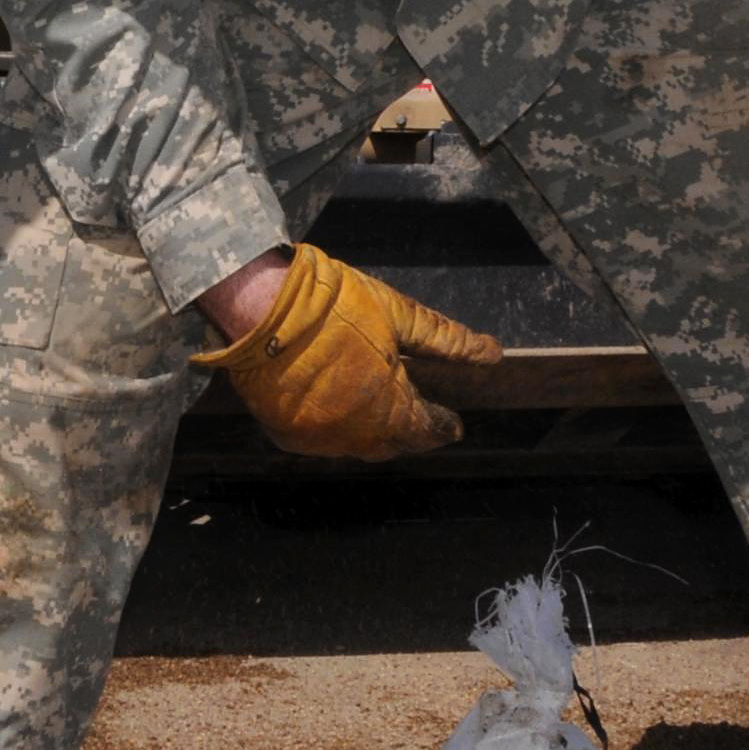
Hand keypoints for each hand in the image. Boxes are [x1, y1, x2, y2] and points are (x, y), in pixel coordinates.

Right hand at [191, 241, 491, 460]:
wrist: (256, 306)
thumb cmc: (331, 303)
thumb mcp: (395, 314)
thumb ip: (445, 340)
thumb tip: (492, 354)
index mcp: (388, 404)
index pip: (426, 429)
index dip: (443, 425)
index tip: (454, 422)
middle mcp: (355, 431)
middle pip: (393, 444)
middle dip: (409, 431)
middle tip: (418, 414)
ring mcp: (316, 437)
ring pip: (356, 446)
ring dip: (372, 432)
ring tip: (378, 408)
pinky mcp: (283, 433)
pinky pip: (321, 442)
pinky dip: (335, 429)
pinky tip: (338, 409)